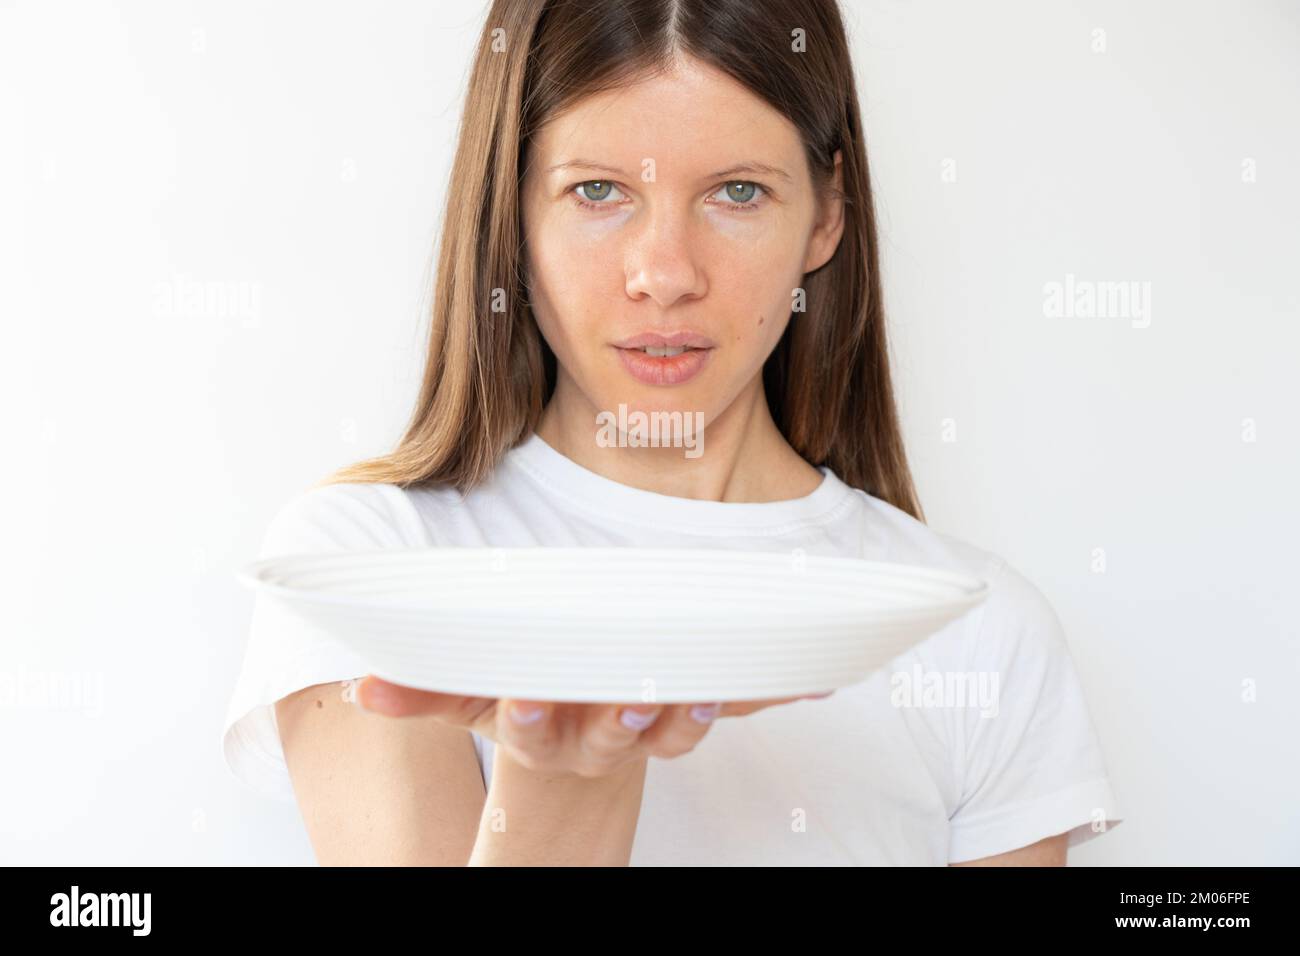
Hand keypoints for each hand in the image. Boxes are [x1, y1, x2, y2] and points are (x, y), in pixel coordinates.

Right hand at [355, 676, 833, 779]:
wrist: (588, 738)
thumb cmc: (530, 701)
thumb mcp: (474, 695)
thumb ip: (426, 690)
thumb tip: (365, 691)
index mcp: (547, 732)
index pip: (532, 731)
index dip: (530, 721)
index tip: (527, 701)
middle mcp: (604, 738)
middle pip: (616, 737)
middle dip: (625, 721)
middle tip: (638, 697)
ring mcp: (656, 725)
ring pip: (680, 727)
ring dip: (697, 713)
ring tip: (711, 689)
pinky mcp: (697, 706)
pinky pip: (735, 701)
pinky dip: (768, 690)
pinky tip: (810, 675)